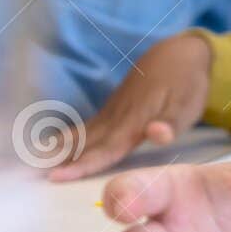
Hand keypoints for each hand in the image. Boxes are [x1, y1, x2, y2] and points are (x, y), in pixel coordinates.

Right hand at [51, 33, 212, 181]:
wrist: (177, 54)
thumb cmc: (187, 84)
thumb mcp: (188, 105)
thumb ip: (171, 123)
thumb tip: (156, 135)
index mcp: (135, 122)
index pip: (107, 150)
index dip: (84, 165)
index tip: (59, 176)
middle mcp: (119, 118)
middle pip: (91, 144)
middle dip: (69, 161)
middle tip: (46, 177)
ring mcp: (113, 111)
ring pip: (86, 133)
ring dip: (65, 148)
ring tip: (43, 163)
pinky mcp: (113, 107)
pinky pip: (88, 124)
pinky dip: (71, 135)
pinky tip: (55, 143)